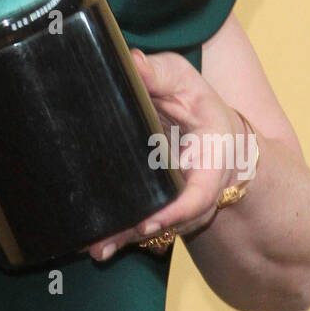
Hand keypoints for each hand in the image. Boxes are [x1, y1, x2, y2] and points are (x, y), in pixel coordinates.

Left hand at [81, 48, 247, 261]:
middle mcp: (197, 191)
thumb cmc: (199, 104)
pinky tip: (95, 247)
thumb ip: (161, 73)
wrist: (215, 132)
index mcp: (212, 161)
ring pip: (154, 226)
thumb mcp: (186, 81)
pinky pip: (142, 223)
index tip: (152, 222)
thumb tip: (133, 61)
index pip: (200, 195)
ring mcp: (177, 201)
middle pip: (171, 219)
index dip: (178, 211)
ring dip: (124, 240)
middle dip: (139, 232)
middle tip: (106, 243)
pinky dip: (121, 237)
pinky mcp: (158, 204)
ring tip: (95, 249)